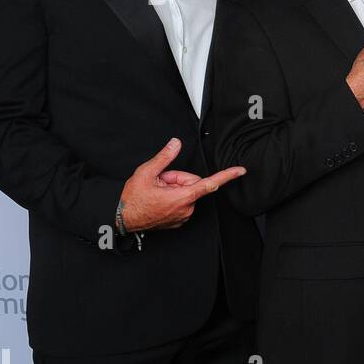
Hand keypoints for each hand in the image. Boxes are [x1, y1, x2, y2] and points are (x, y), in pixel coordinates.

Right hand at [119, 138, 245, 230]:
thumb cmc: (133, 199)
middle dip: (177, 179)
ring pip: (186, 193)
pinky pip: (182, 202)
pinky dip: (173, 198)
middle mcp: (186, 208)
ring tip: (157, 192)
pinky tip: (159, 200)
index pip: (210, 183)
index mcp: (182, 197)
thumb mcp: (146, 173)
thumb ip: (165, 157)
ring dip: (174, 189)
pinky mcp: (180, 220)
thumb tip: (176, 143)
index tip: (241, 171)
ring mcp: (183, 216)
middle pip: (192, 184)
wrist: (123, 220)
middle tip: (160, 183)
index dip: (227, 176)